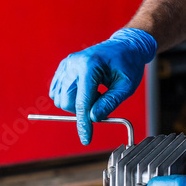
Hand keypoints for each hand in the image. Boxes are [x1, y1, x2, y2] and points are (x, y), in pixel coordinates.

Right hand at [50, 28, 156, 144]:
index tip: (86, 139)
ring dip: (77, 103)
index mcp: (90, 65)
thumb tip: (93, 118)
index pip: (83, 101)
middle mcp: (74, 63)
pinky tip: (86, 90)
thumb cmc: (128, 64)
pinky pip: (58, 92)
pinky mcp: (63, 68)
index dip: (84, 123)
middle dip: (82, 109)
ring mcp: (66, 64)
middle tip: (101, 100)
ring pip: (60, 98)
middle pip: (67, 101)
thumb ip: (110, 102)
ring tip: (95, 92)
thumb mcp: (126, 86)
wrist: (124, 46)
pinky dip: (71, 97)